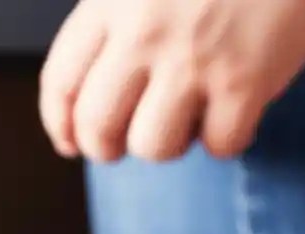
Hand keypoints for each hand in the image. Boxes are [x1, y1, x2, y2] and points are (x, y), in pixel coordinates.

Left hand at [40, 0, 304, 161]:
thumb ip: (113, 23)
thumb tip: (87, 93)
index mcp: (109, 4)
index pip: (60, 83)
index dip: (60, 124)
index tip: (69, 143)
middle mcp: (142, 34)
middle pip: (97, 125)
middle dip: (106, 148)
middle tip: (126, 141)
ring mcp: (193, 59)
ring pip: (152, 146)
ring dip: (168, 144)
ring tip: (188, 117)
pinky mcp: (245, 79)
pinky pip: (220, 144)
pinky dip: (226, 139)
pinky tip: (234, 111)